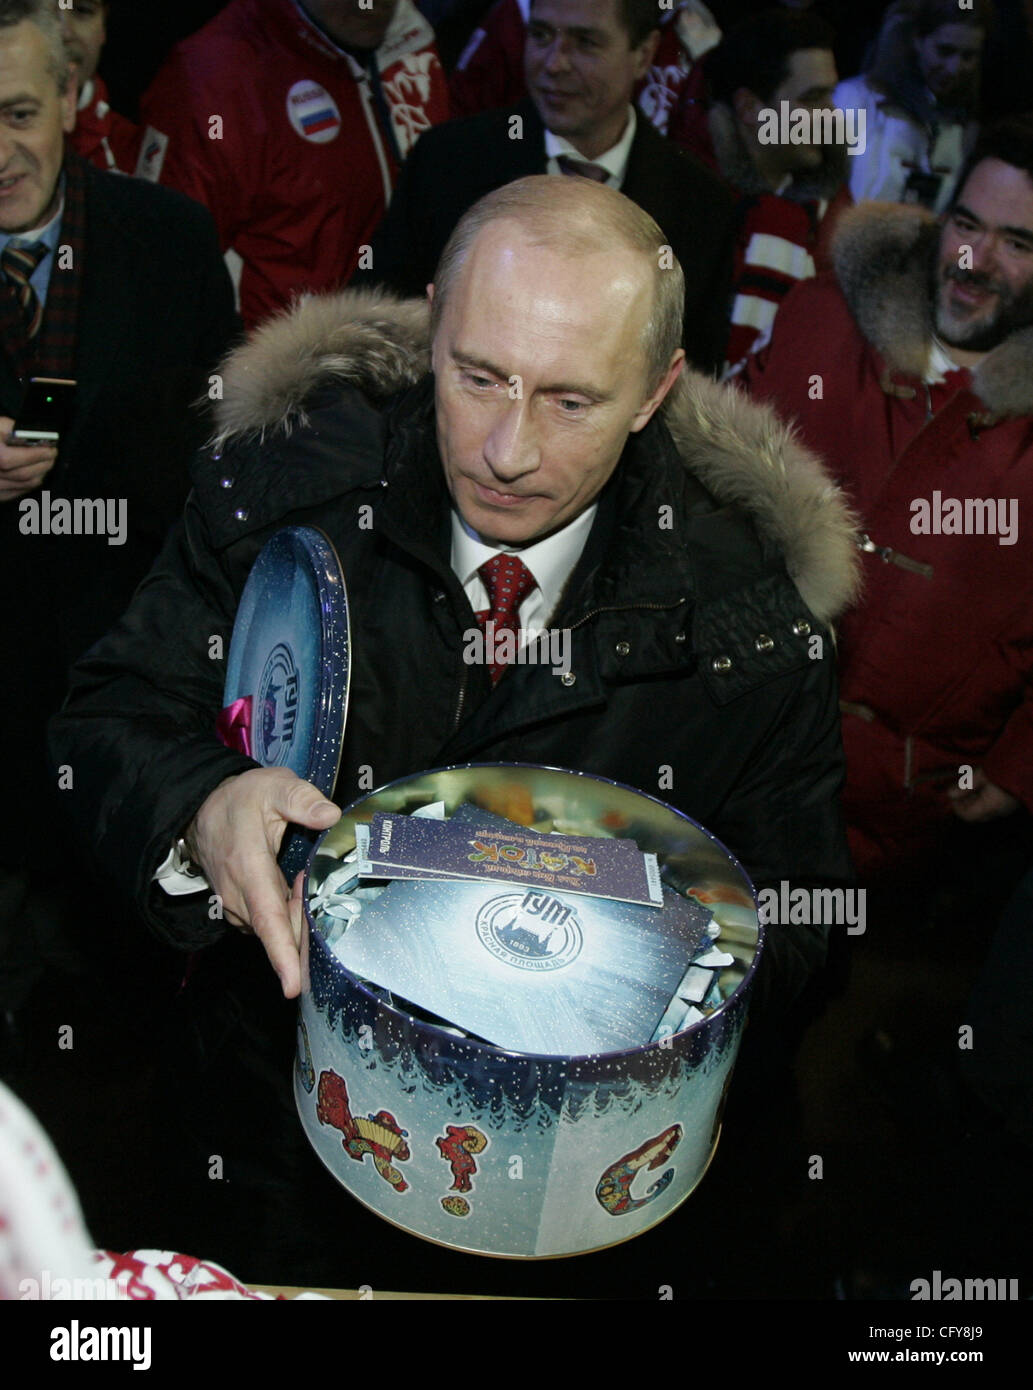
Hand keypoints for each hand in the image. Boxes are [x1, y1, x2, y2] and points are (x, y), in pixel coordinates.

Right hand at [0, 416, 57, 502]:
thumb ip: (10, 428)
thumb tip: (32, 433)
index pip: (25, 452)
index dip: (42, 449)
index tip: (51, 444)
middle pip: (27, 472)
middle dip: (44, 462)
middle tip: (52, 453)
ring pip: (24, 483)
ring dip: (40, 473)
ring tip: (45, 463)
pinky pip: (16, 492)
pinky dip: (28, 484)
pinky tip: (32, 476)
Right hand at [186, 767, 340, 996]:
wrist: (200, 810)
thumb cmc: (240, 800)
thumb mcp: (272, 786)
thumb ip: (301, 799)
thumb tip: (330, 814)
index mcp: (248, 869)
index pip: (268, 919)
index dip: (282, 953)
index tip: (294, 985)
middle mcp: (238, 897)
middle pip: (280, 931)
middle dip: (306, 926)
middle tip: (313, 886)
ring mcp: (236, 907)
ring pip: (276, 930)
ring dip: (298, 916)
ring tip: (302, 878)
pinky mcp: (240, 911)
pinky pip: (270, 925)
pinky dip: (288, 915)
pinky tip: (294, 889)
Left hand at [947, 767, 1020, 822]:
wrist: (1031, 764)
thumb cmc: (1007, 768)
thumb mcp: (983, 774)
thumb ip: (966, 786)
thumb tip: (949, 794)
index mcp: (991, 807)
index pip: (967, 816)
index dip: (956, 807)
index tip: (952, 793)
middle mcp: (999, 812)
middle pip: (975, 815)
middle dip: (964, 803)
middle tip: (960, 787)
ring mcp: (1007, 809)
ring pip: (984, 811)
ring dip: (974, 801)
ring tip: (971, 784)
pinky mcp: (1012, 804)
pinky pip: (993, 807)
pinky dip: (984, 799)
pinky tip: (983, 786)